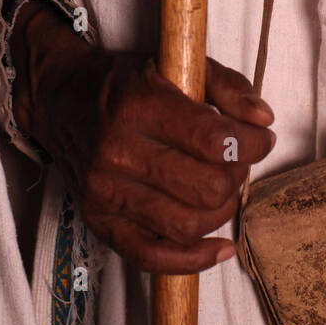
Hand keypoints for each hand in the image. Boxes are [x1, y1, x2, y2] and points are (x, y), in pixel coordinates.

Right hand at [9, 1, 274, 271]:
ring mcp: (105, 191)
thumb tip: (264, 121)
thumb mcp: (176, 64)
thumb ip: (227, 86)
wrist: (61, 100)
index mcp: (140, 106)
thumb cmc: (126, 83)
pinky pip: (152, 256)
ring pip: (187, 225)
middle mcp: (118, 152)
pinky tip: (219, 247)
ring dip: (221, 211)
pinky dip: (192, 260)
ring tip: (222, 189)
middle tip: (238, 162)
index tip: (261, 139)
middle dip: (238, 177)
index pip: (216, 142)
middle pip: (207, 188)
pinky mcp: (98, 220)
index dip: (252, 144)